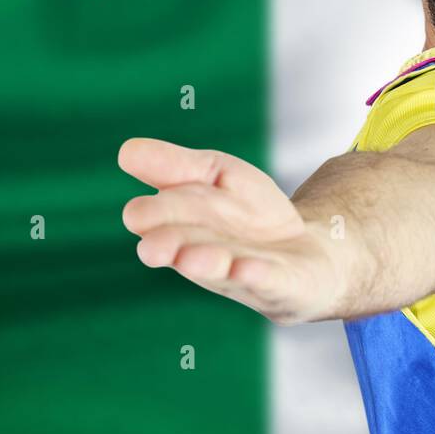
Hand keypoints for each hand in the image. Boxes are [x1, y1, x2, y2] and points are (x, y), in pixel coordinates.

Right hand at [118, 137, 342, 324]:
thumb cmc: (251, 214)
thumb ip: (177, 166)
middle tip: (151, 248)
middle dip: (169, 243)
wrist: (309, 252)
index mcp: (181, 225)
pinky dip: (255, 274)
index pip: (159, 215)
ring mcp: (241, 271)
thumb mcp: (218, 176)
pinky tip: (247, 268)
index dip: (155, 211)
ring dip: (206, 263)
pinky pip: (264, 280)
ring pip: (218, 269)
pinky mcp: (278, 283)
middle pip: (182, 246)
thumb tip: (125, 150)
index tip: (138, 214)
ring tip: (196, 258)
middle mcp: (205, 254)